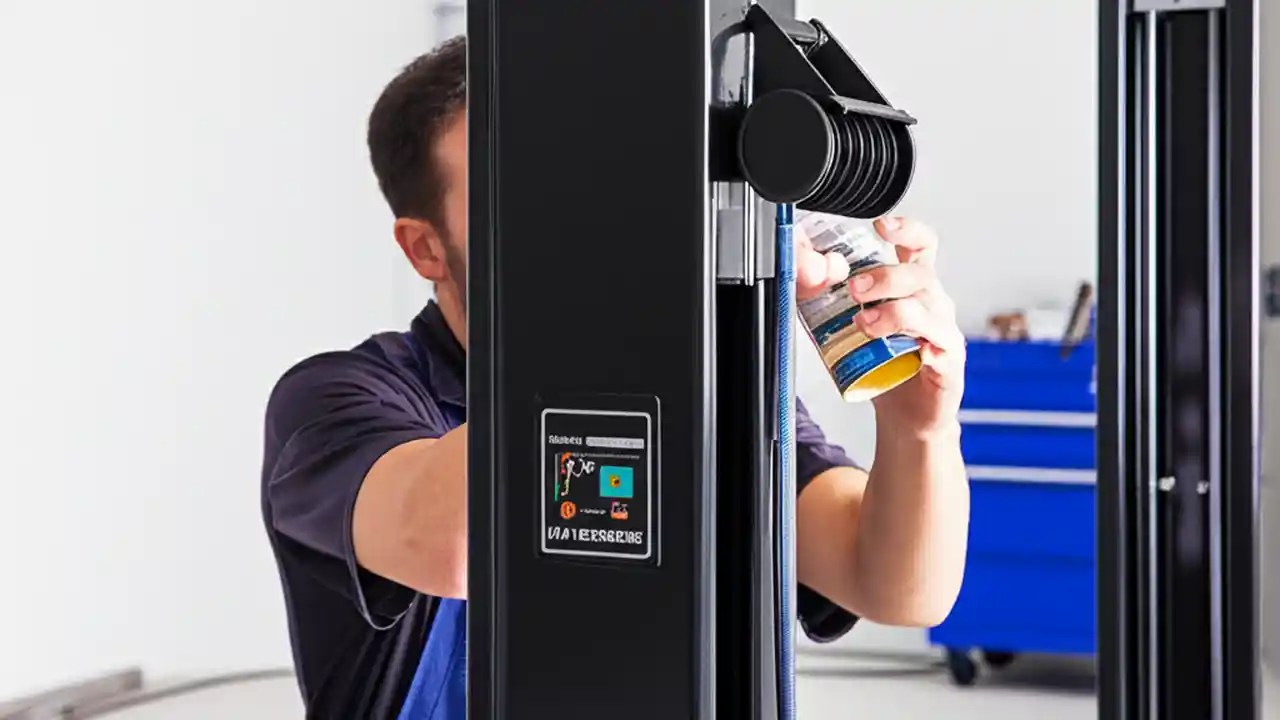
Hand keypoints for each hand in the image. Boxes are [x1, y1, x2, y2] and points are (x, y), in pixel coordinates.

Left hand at [849, 217, 964, 436]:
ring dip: (894, 311)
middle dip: (885, 276)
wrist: (907, 415)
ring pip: (927, 307)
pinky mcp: (949, 361)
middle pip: (920, 273)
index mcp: (912, 288)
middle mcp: (932, 304)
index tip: (881, 225)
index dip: (906, 229)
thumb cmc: (884, 367)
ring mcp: (943, 331)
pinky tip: (915, 351)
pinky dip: (925, 344)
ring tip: (866, 323)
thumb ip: (833, 303)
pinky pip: (941, 345)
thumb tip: (806, 276)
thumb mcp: (853, 327)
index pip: (920, 246)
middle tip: (856, 289)